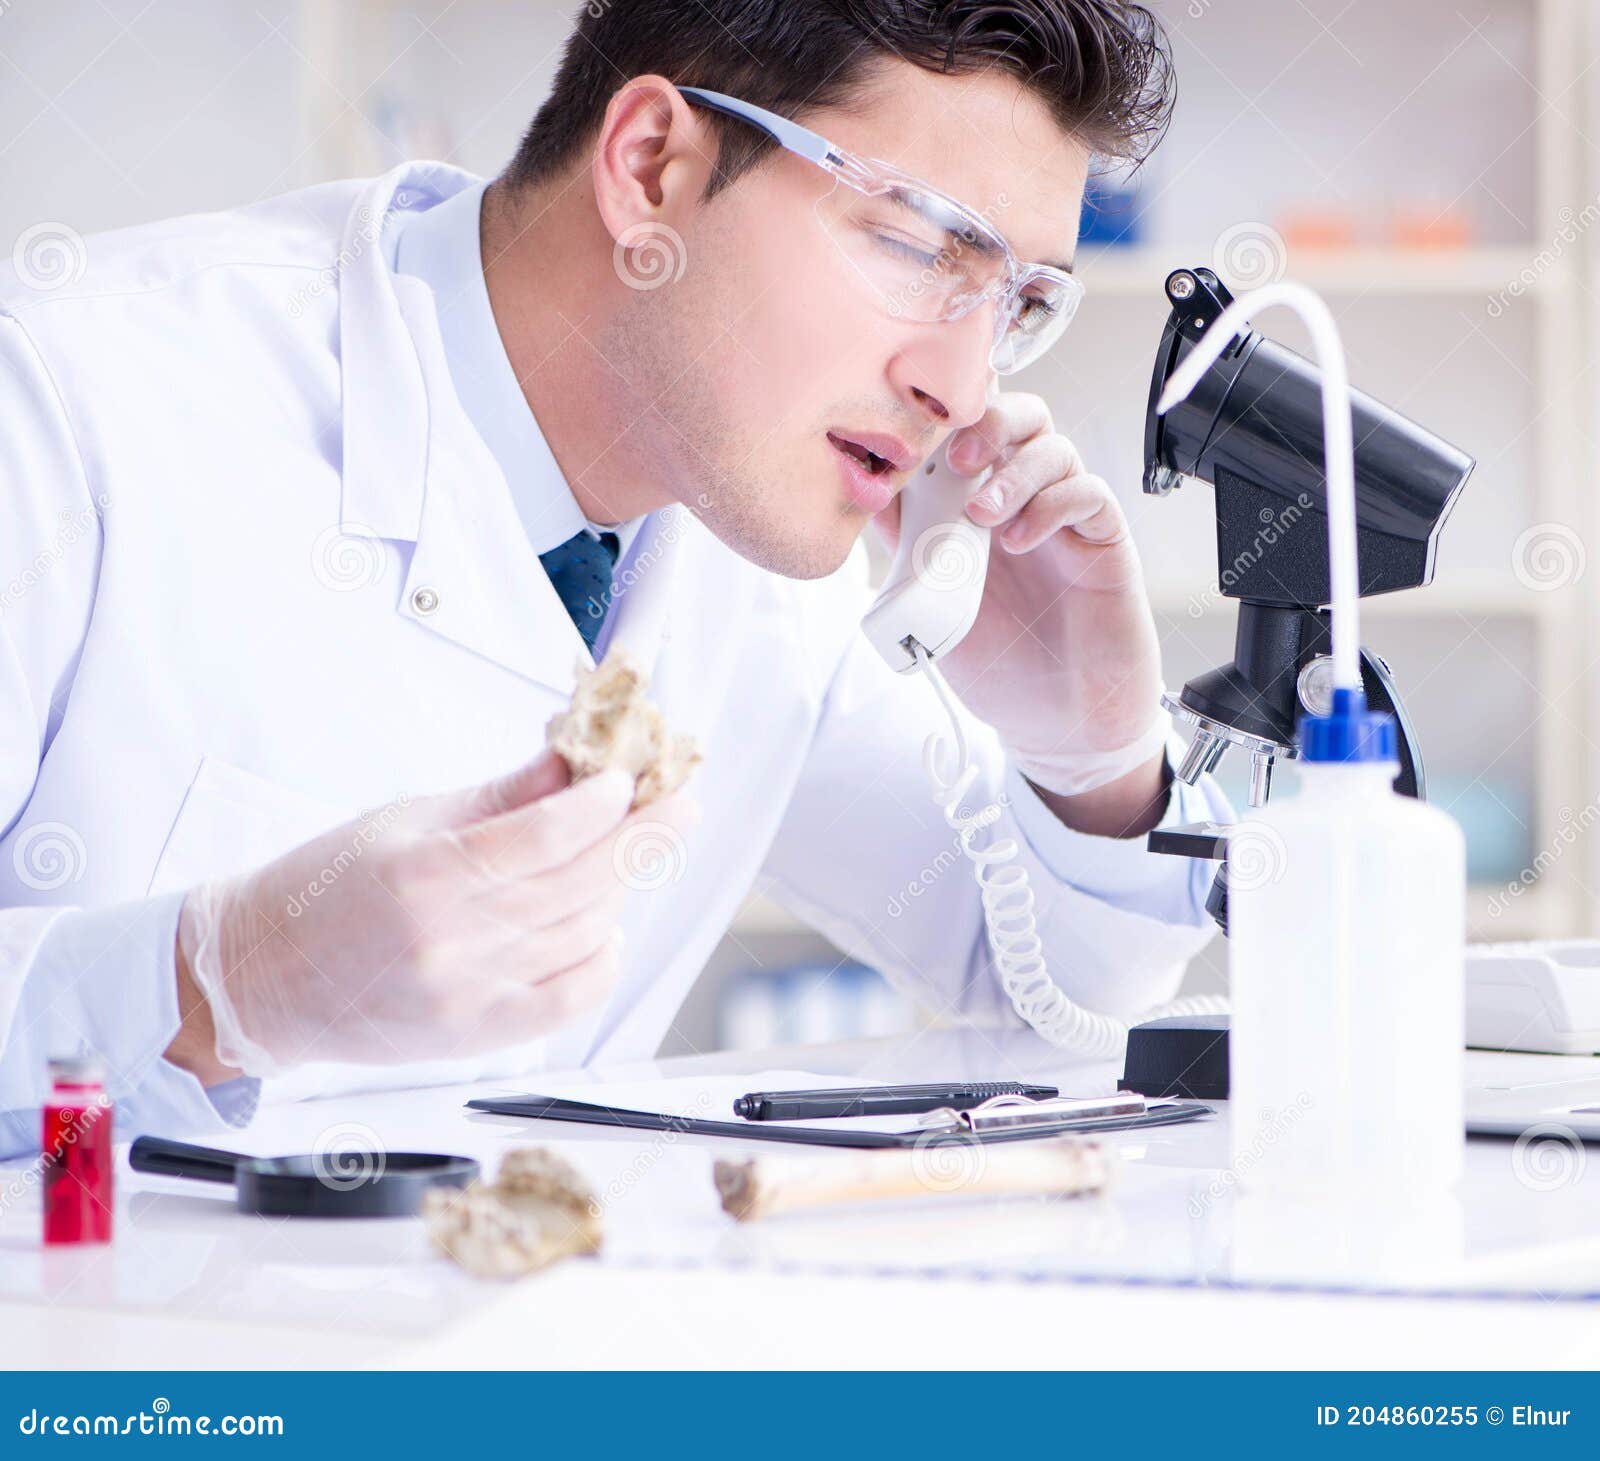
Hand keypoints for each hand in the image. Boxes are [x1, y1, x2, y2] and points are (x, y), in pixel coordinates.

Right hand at [168, 751, 698, 1075]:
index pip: (543, 836)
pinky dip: (602, 956)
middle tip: (680, 806)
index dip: (601, 805)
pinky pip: (572, 996)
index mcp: (425, 876)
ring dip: (620, 889)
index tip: (628, 780)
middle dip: (643, 838)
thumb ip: (502, 796)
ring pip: (584, 933)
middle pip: (580, 884)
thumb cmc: (327, 889)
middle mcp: (450, 941)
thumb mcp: (408, 820)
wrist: (265, 977)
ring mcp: (468, 995)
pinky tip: (606, 925)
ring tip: (628, 855)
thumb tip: (574, 762)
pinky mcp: (477, 1034)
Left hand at [874, 391, 1168, 829]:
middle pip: (1019, 418)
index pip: (969, 434)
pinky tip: (1021, 540)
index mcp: (978, 508)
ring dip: (1014, 470)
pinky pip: (1088, 494)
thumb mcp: (933, 606)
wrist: (1058, 725)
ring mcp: (1066, 519)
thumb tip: (868, 497)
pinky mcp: (1104, 542)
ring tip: (983, 517)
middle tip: (959, 459)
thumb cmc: (1001, 665)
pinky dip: (1053, 504)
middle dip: (987, 421)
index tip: (916, 431)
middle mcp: (1025, 502)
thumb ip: (907, 551)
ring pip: (1054, 447)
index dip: (947, 417)